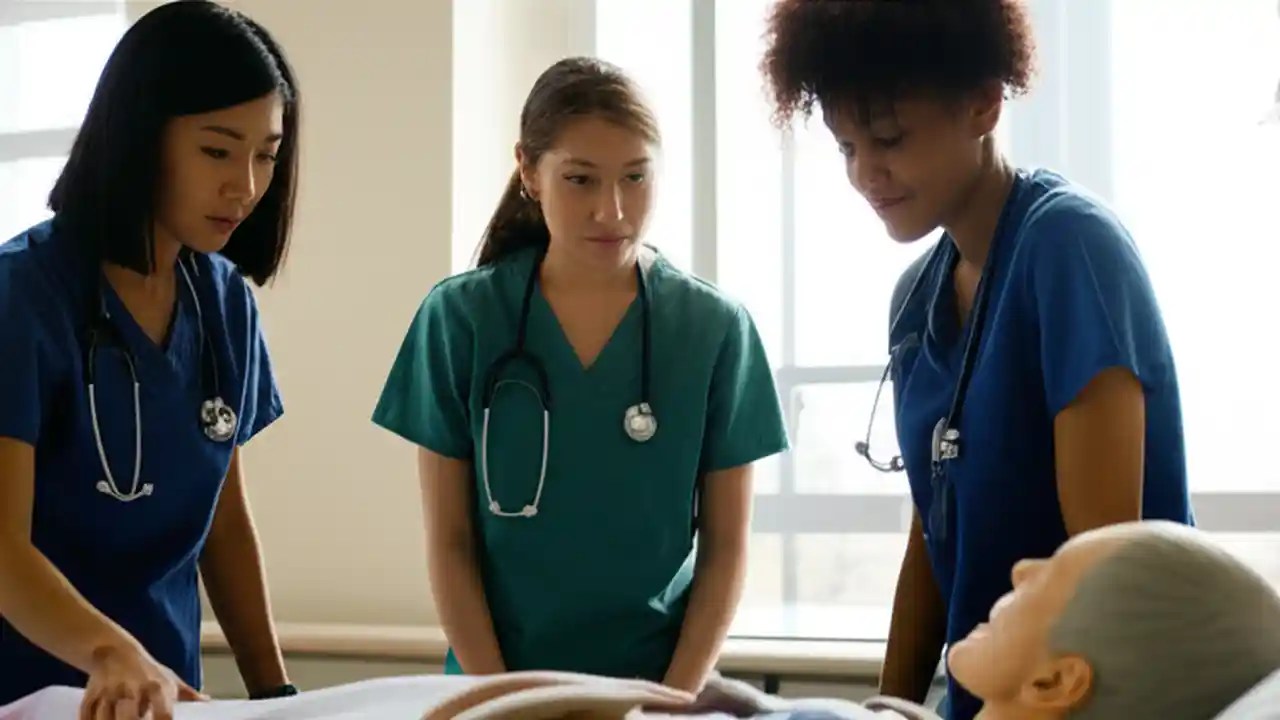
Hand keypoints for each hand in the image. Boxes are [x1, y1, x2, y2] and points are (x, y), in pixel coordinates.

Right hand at [79, 642, 208, 719]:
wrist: (115, 652)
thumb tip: (207, 701)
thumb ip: (187, 694)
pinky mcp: (91, 697)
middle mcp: (132, 690)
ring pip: (106, 719)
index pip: (163, 714)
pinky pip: (87, 717)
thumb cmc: (148, 671)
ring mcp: (109, 694)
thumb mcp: (170, 679)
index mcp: (156, 688)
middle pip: (130, 718)